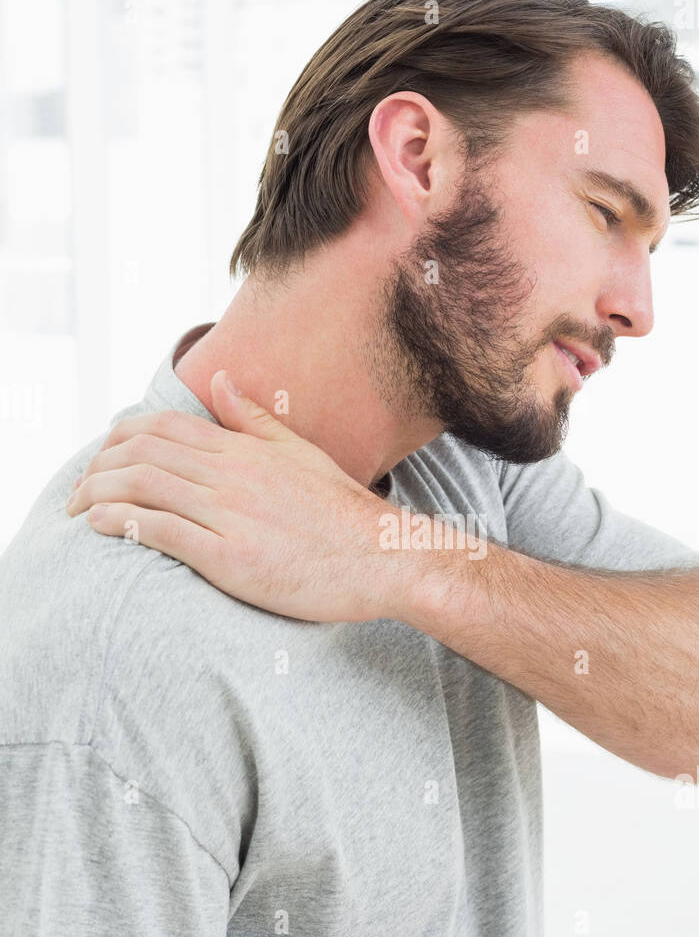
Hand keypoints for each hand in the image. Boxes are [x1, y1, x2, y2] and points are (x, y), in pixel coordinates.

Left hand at [65, 371, 419, 622]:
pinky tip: (102, 527)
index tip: (100, 460)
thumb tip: (218, 376)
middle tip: (76, 491)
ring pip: (144, 487)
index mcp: (245, 451)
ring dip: (98, 494)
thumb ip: (253, 419)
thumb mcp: (300, 454)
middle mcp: (233, 476)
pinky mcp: (231, 557)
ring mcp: (231, 515)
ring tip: (77, 510)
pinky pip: (162, 531)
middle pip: (143, 453)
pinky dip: (122, 524)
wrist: (384, 559)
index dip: (119, 439)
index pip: (163, 428)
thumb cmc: (344, 515)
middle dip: (97, 468)